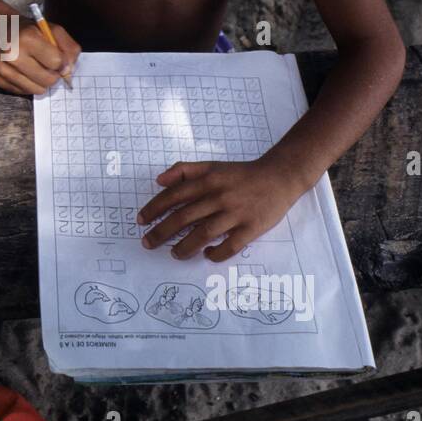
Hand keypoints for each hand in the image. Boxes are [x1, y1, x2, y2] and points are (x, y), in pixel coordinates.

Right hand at [0, 17, 80, 95]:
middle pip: (48, 80)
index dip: (61, 62)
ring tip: (37, 68)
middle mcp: (12, 54)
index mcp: (27, 38)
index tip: (57, 58)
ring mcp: (3, 69)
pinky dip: (30, 85)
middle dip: (53, 74)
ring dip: (42, 82)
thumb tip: (68, 71)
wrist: (2, 30)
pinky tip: (25, 72)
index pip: (56, 62)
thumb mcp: (54, 31)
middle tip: (48, 65)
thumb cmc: (32, 31)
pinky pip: (25, 92)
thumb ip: (69, 48)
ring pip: (38, 90)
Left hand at [137, 157, 305, 260]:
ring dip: (185, 246)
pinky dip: (216, 253)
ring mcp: (236, 213)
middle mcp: (219, 197)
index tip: (141, 220)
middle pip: (184, 217)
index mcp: (208, 181)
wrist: (280, 176)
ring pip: (204, 234)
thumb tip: (159, 181)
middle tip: (147, 243)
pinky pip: (230, 246)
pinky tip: (206, 255)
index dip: (154, 208)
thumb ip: (184, 170)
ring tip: (174, 253)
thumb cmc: (241, 173)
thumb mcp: (212, 165)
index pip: (174, 196)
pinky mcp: (251, 228)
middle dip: (161, 232)